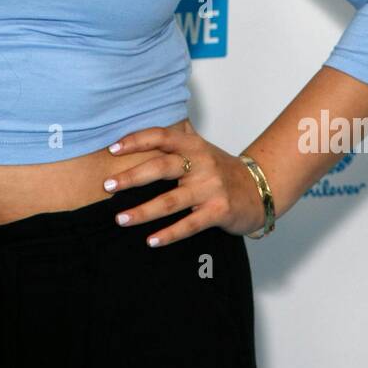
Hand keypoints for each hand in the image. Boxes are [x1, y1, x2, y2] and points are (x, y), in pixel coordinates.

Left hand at [104, 118, 264, 245]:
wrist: (261, 189)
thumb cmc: (222, 170)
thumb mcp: (201, 150)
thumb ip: (176, 138)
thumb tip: (141, 127)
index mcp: (194, 146)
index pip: (161, 136)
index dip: (136, 140)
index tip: (112, 149)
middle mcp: (202, 164)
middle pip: (162, 167)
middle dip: (132, 176)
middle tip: (107, 185)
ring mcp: (211, 188)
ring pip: (171, 201)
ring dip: (143, 212)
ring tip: (120, 219)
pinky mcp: (219, 211)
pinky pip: (190, 224)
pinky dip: (169, 234)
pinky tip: (151, 240)